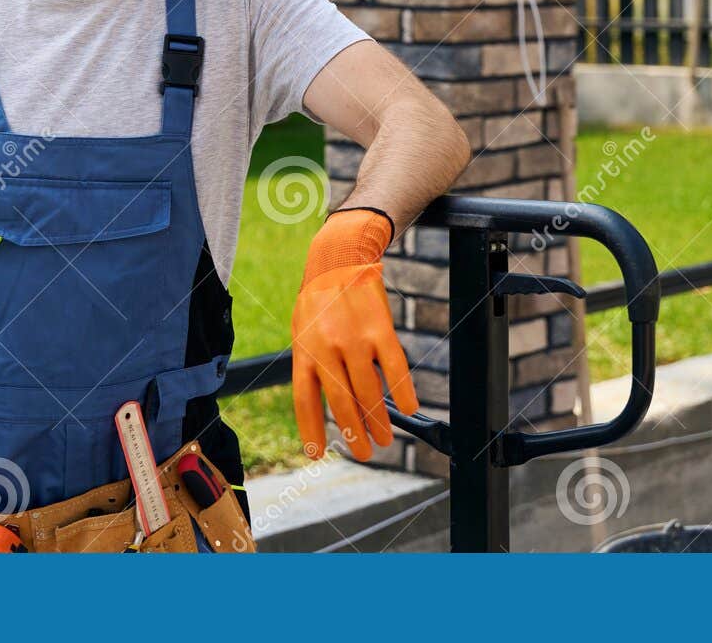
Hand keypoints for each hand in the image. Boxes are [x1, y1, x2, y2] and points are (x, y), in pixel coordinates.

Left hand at [291, 209, 418, 459]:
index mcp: (304, 352)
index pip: (306, 403)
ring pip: (370, 392)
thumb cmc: (319, 299)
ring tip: (385, 438)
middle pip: (342, 404)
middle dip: (355, 434)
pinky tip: (409, 407)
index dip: (312, 432)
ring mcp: (354, 339)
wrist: (339, 256)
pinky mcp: (380, 329)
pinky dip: (403, 391)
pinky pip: (395, 367)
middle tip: (365, 452)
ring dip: (379, 421)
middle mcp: (327, 349)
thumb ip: (313, 364)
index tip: (317, 455)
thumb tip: (328, 402)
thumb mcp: (302, 330)